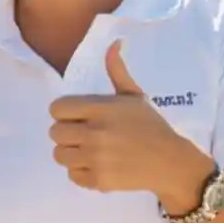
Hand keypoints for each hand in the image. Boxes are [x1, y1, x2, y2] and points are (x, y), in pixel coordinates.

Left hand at [48, 40, 213, 211]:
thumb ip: (117, 70)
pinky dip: (80, 172)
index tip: (77, 116)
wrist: (169, 161)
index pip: (57, 109)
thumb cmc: (150, 125)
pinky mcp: (99, 180)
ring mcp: (96, 158)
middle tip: (84, 134)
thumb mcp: (133, 95)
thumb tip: (115, 42)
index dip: (64, 112)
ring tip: (88, 150)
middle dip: (66, 132)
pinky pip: (71, 175)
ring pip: (59, 155)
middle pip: (54, 132)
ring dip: (70, 152)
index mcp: (101, 109)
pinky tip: (96, 164)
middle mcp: (96, 133)